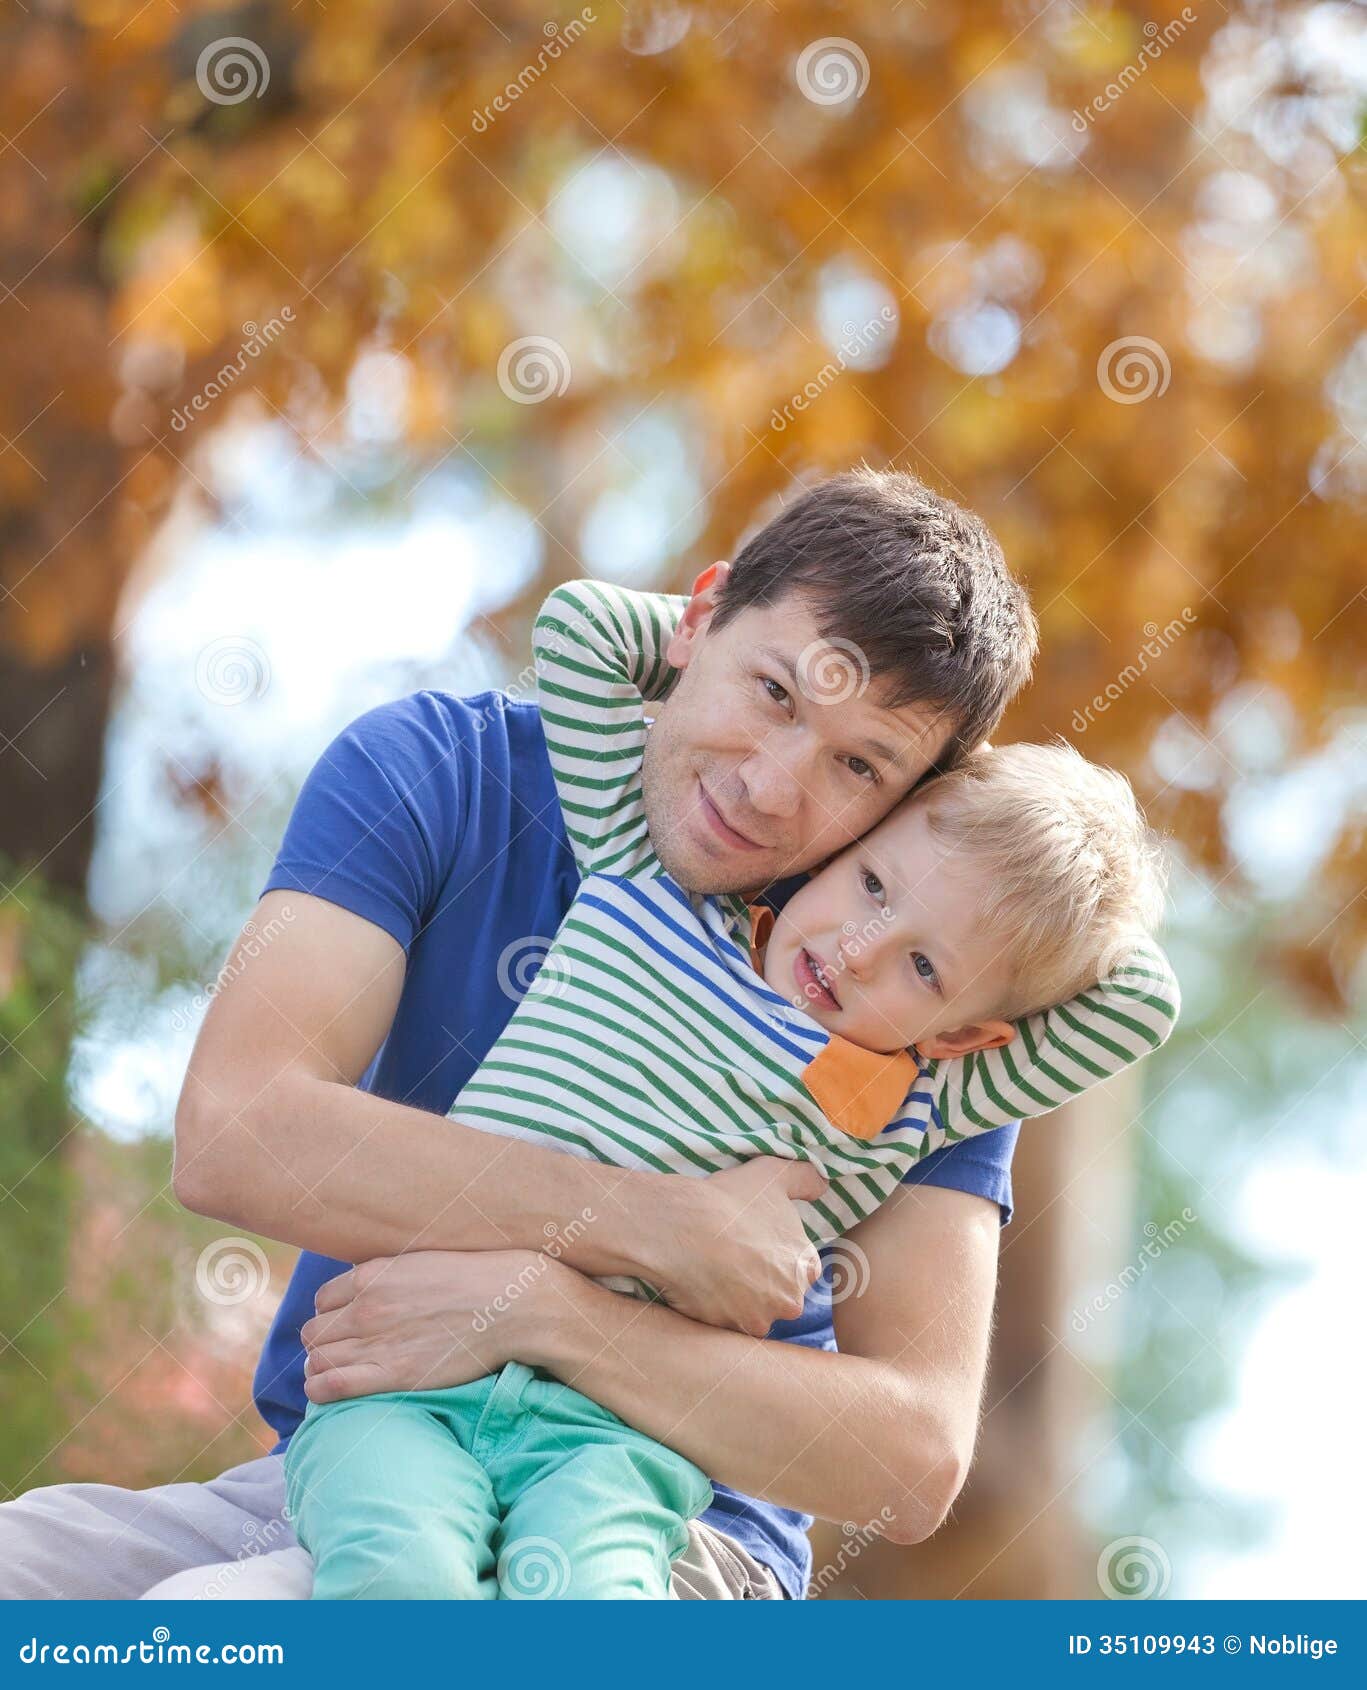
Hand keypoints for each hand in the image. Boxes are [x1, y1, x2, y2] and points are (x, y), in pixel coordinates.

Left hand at [301, 1250, 547, 1403]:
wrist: (510, 1305)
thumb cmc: (475, 1280)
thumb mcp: (422, 1260)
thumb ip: (389, 1272)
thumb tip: (370, 1282)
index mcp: (372, 1275)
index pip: (323, 1300)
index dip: (331, 1314)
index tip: (344, 1323)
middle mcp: (366, 1307)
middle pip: (314, 1331)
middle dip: (324, 1341)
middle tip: (342, 1349)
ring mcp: (377, 1341)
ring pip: (317, 1358)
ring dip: (321, 1365)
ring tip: (336, 1370)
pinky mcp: (393, 1373)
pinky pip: (332, 1385)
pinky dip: (320, 1388)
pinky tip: (327, 1388)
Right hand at [646, 1157, 826, 1336]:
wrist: (684, 1229)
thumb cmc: (731, 1200)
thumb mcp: (774, 1173)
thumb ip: (806, 1179)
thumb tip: (822, 1186)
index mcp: (805, 1267)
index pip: (800, 1268)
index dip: (776, 1254)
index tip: (755, 1243)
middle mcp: (791, 1300)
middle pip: (778, 1294)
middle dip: (761, 1281)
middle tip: (734, 1256)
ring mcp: (759, 1318)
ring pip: (753, 1310)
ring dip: (739, 1297)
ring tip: (715, 1269)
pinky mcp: (728, 1330)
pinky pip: (726, 1322)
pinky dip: (716, 1308)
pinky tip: (702, 1283)